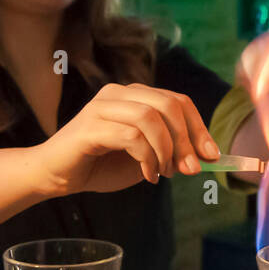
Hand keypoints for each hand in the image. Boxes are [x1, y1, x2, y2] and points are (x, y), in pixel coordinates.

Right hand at [31, 83, 219, 196]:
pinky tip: (146, 176)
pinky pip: (131, 136)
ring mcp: (102, 106)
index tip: (212, 156)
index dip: (199, 128)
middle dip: (187, 140)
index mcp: (134, 96)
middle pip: (169, 105)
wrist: (56, 175)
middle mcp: (118, 93)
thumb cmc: (100, 165)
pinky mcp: (89, 126)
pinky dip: (146, 158)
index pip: (178, 101)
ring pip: (151, 117)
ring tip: (164, 173)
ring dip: (166, 150)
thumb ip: (171, 153)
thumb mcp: (145, 158)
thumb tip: (203, 157)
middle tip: (190, 170)